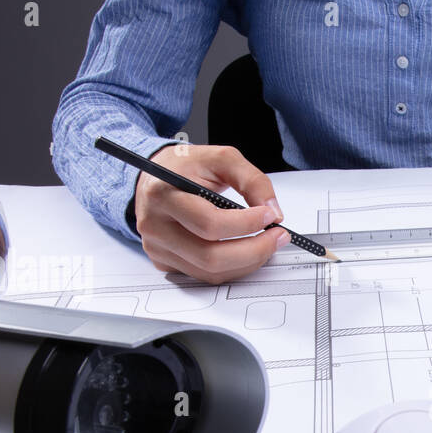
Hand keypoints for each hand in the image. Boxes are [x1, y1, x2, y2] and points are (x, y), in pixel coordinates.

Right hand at [134, 144, 289, 283]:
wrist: (154, 178)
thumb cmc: (185, 167)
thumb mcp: (221, 158)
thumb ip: (252, 180)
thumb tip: (273, 212)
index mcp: (163, 194)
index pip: (209, 223)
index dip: (246, 224)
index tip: (269, 217)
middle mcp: (155, 225)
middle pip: (210, 256)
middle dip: (254, 250)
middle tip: (277, 237)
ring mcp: (157, 247)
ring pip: (210, 272)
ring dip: (247, 262)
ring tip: (266, 244)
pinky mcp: (163, 261)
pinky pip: (204, 275)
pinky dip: (232, 267)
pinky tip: (244, 251)